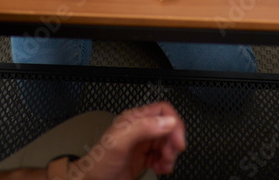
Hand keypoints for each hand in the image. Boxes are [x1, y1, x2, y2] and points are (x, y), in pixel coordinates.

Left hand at [70, 102, 185, 179]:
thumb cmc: (100, 161)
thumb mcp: (120, 142)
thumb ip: (143, 128)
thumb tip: (167, 121)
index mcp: (134, 119)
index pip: (162, 111)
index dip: (174, 123)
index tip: (178, 140)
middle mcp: (140, 129)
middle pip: (167, 128)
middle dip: (173, 142)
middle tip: (171, 156)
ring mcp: (142, 144)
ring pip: (166, 143)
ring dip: (170, 154)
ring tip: (164, 165)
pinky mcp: (143, 158)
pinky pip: (161, 156)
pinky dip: (165, 163)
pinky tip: (160, 168)